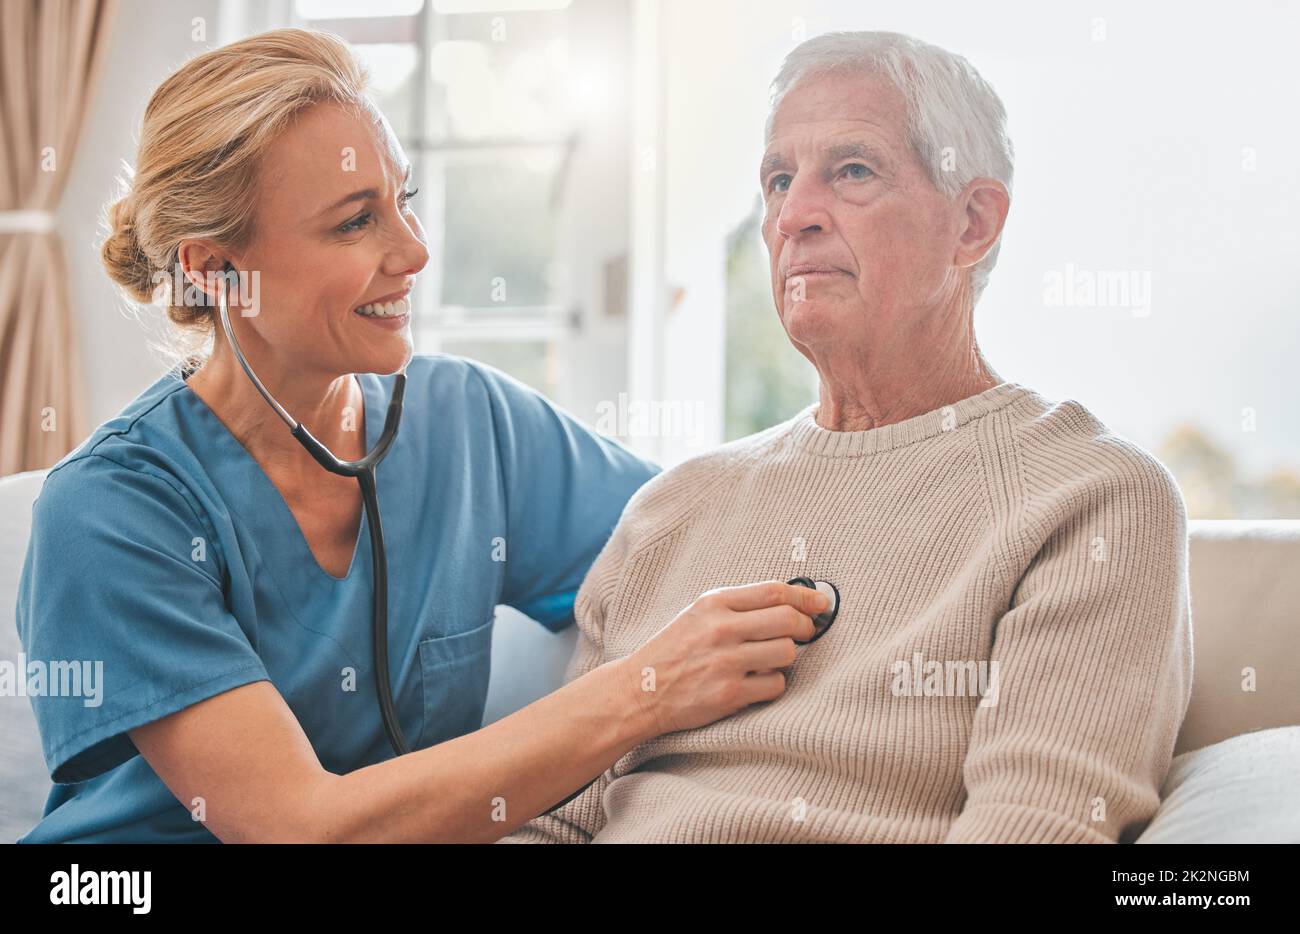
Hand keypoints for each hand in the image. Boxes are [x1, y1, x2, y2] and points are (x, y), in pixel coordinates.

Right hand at [621, 580, 827, 736]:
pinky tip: (755, 682)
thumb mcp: (699, 614)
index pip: (775, 591)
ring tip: (769, 660)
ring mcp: (726, 662)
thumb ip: (739, 606)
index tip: (821, 603)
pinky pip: (775, 684)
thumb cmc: (674, 650)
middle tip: (805, 633)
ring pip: (787, 652)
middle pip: (788, 619)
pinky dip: (772, 684)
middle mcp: (721, 629)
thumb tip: (791, 602)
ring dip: (786, 657)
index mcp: (714, 603)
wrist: (639, 690)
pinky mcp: (729, 694)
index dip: (806, 596)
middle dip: (806, 627)